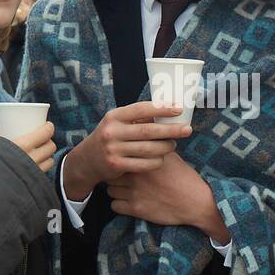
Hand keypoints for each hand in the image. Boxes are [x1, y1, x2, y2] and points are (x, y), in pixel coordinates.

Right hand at [0, 120, 56, 171]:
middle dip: (48, 141)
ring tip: (41, 153)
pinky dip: (42, 167)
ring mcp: (33, 172)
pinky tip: (36, 166)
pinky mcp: (32, 183)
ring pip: (49, 161)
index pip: (45, 134)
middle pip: (50, 147)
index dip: (49, 128)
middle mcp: (32, 158)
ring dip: (47, 156)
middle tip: (42, 139)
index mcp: (23, 145)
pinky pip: (43, 173)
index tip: (47, 125)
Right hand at [64, 100, 191, 199]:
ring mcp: (113, 149)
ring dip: (165, 147)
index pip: (141, 109)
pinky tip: (162, 158)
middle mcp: (112, 131)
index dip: (161, 109)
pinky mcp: (116, 166)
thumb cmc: (110, 137)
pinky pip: (143, 164)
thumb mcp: (117, 123)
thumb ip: (137, 118)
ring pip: (148, 149)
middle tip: (187, 129)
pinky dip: (156, 161)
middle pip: (148, 130)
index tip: (179, 109)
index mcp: (114, 116)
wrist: (87, 160)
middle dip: (171, 130)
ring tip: (174, 145)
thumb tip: (167, 111)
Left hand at [108, 152, 228, 240]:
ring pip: (110, 190)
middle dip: (115, 175)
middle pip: (112, 173)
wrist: (195, 201)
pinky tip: (129, 201)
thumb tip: (149, 129)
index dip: (120, 159)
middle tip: (122, 176)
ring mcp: (133, 193)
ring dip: (116, 190)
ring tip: (127, 189)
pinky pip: (114, 206)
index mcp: (142, 159)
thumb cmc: (184, 177)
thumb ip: (157, 144)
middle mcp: (135, 175)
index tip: (123, 161)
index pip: (119, 155)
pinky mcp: (135, 210)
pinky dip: (120, 205)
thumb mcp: (171, 156)